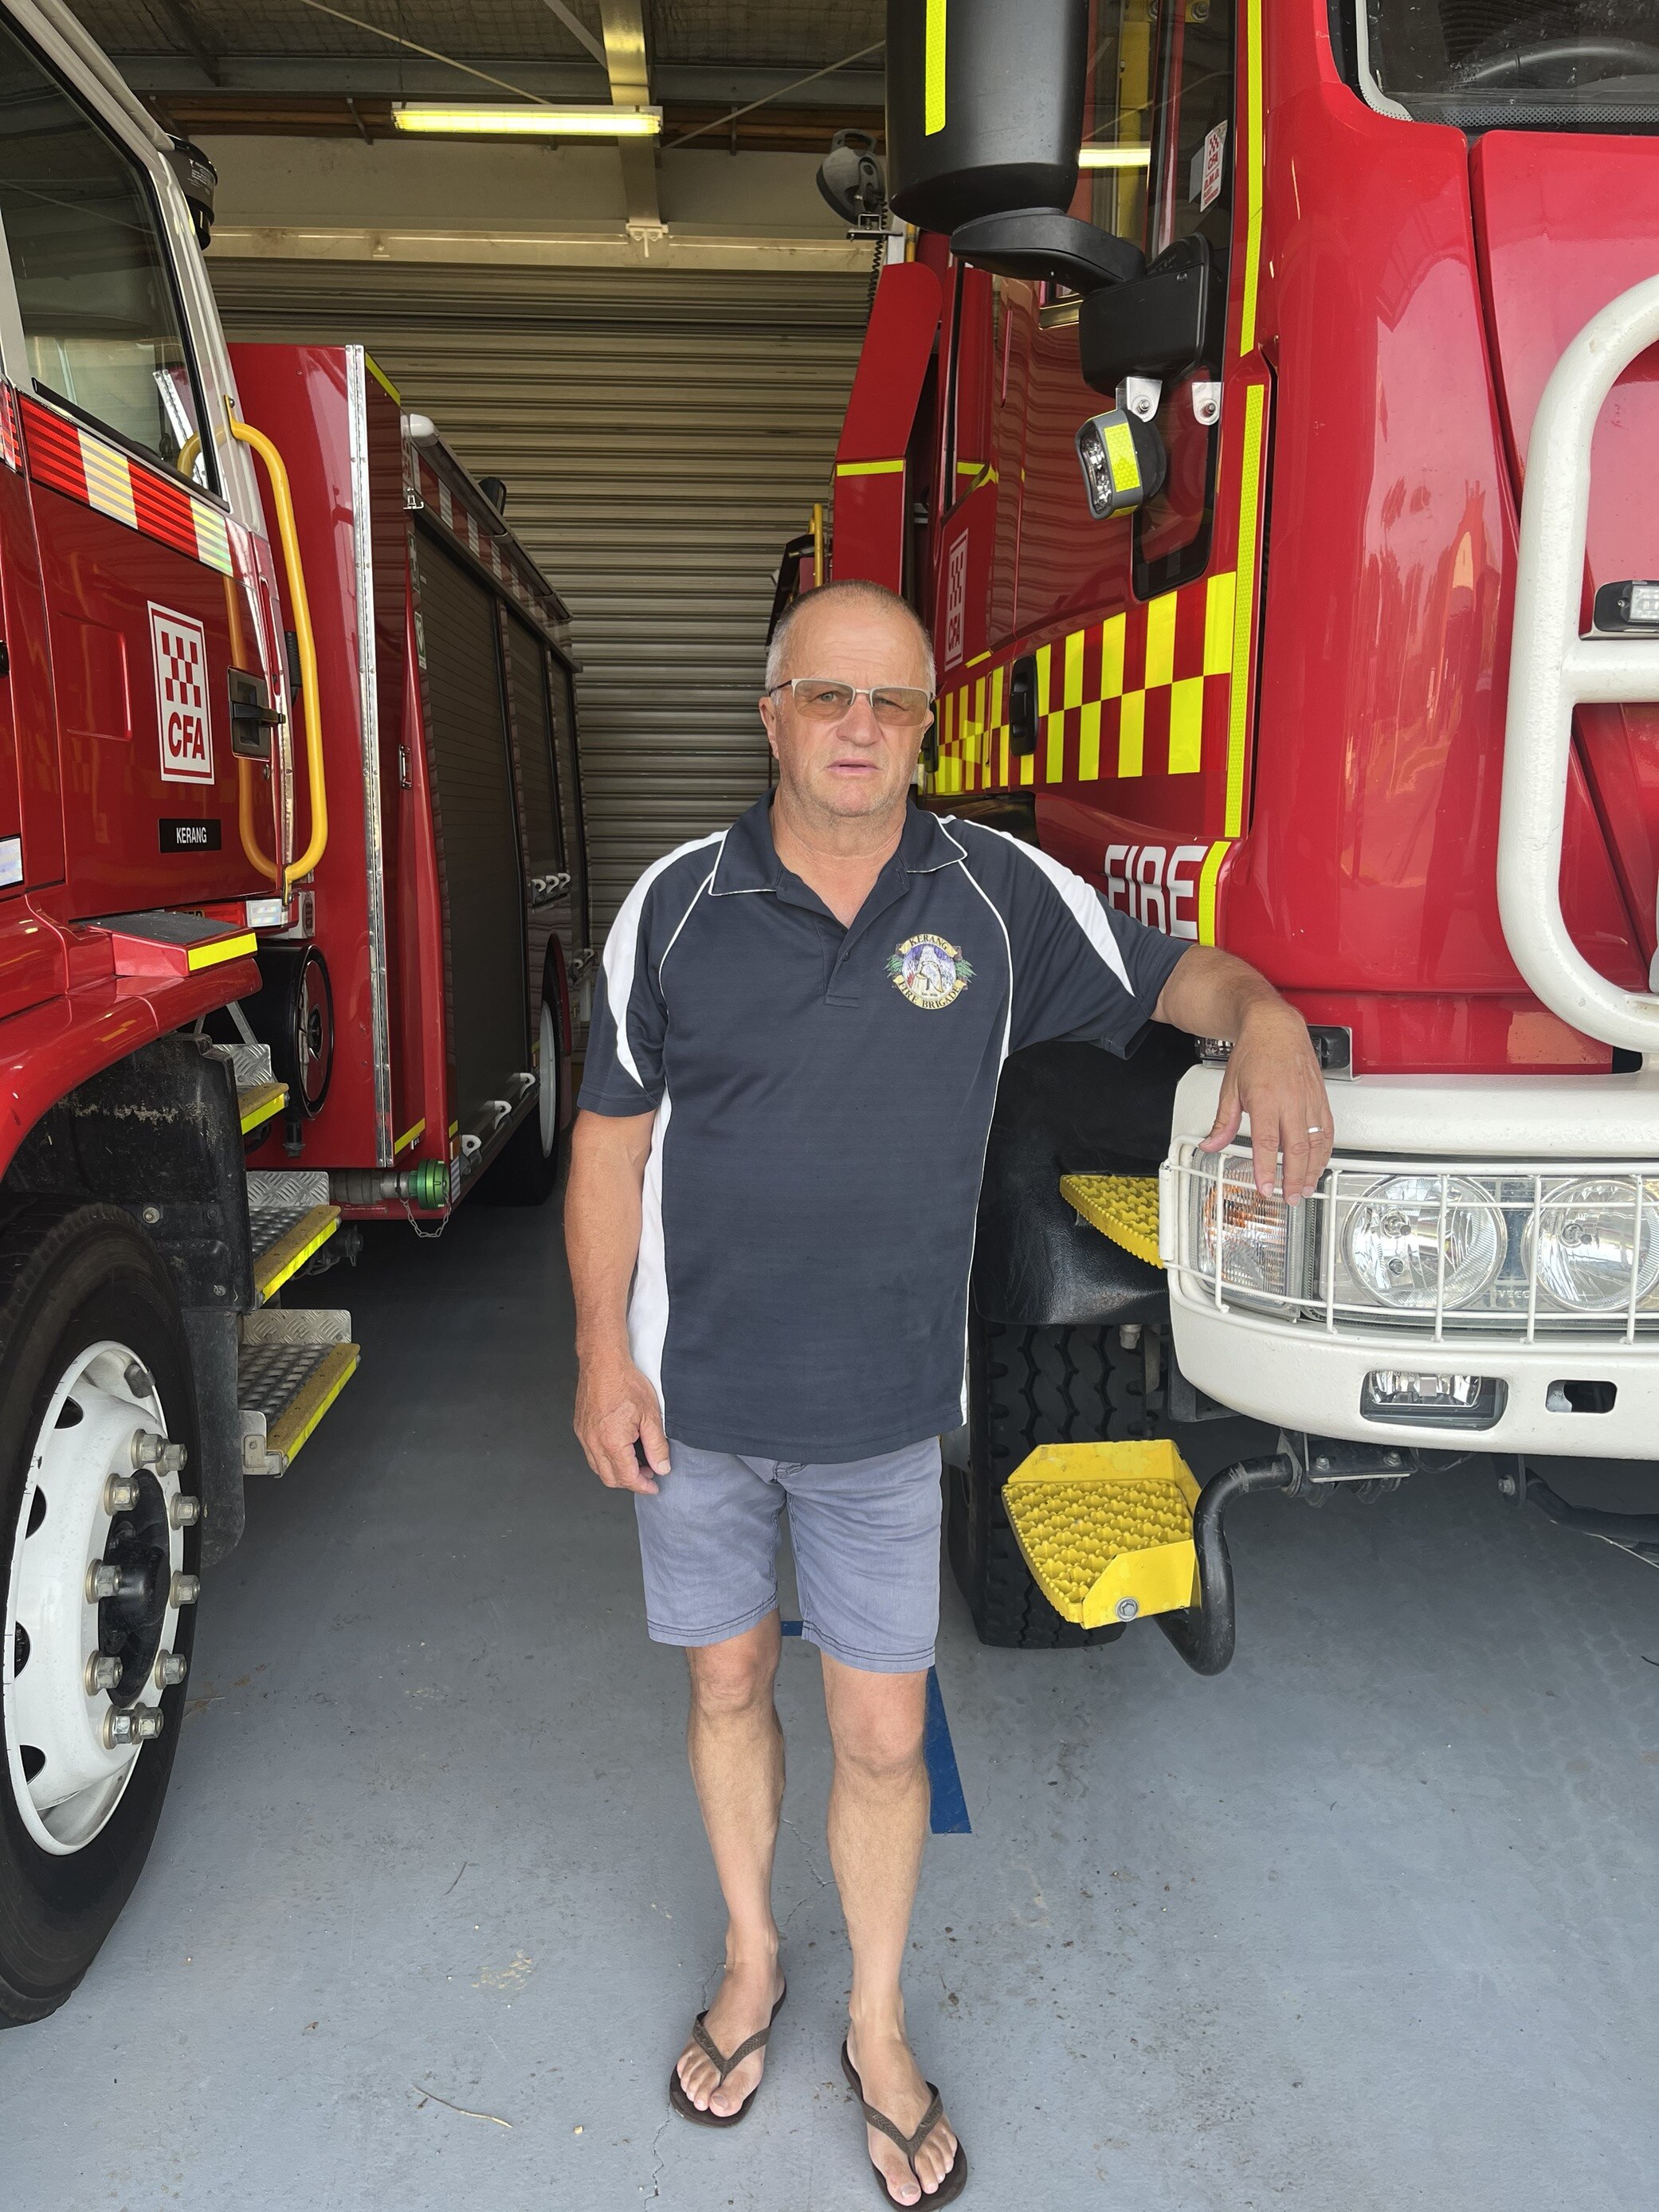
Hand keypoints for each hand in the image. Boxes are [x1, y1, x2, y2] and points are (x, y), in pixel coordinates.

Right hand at [574, 1352, 671, 1493]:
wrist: (603, 1362)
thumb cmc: (625, 1383)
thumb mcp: (651, 1415)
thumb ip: (657, 1446)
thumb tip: (661, 1468)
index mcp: (612, 1442)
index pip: (627, 1477)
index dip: (643, 1486)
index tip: (654, 1486)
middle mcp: (594, 1442)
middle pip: (610, 1478)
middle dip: (630, 1482)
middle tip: (648, 1473)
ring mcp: (584, 1436)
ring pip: (599, 1468)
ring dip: (617, 1472)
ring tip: (637, 1462)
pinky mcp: (581, 1429)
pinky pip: (591, 1454)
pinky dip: (606, 1460)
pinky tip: (621, 1449)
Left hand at [1199, 999, 1331, 1202]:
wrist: (1276, 1026)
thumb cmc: (1254, 1052)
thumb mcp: (1229, 1087)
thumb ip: (1222, 1122)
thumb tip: (1210, 1145)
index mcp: (1265, 1098)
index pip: (1266, 1142)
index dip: (1266, 1169)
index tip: (1265, 1188)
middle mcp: (1290, 1100)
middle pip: (1295, 1148)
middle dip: (1293, 1178)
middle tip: (1289, 1197)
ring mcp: (1309, 1099)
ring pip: (1316, 1142)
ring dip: (1312, 1170)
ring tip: (1304, 1189)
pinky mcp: (1321, 1098)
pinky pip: (1327, 1130)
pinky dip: (1324, 1152)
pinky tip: (1318, 1165)